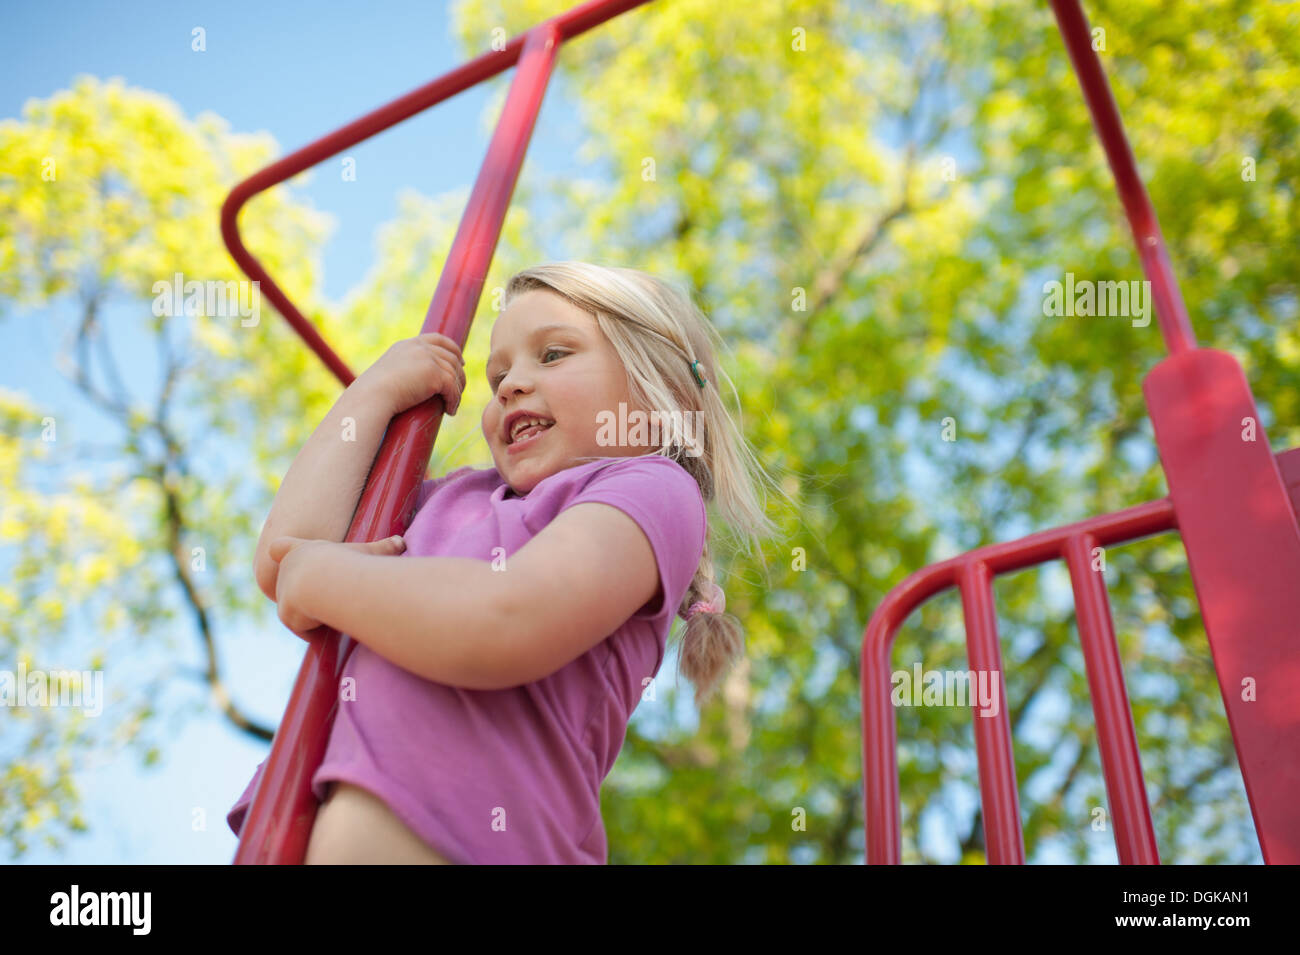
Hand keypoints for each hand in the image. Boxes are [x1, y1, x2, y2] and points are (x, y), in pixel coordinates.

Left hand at [268, 534, 407, 639]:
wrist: (328, 580)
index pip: (279, 547)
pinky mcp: (285, 614)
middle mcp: (286, 570)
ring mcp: (282, 592)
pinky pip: (303, 628)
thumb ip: (383, 549)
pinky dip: (316, 629)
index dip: (281, 551)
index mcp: (300, 550)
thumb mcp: (369, 553)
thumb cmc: (351, 562)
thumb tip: (402, 542)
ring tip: (336, 610)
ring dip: (315, 613)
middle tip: (333, 596)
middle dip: (309, 595)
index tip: (280, 556)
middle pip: (293, 584)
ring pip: (300, 609)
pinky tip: (330, 623)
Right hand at [353, 332, 466, 416]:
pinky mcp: (435, 374)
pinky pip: (452, 389)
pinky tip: (450, 411)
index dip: (453, 349)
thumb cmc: (374, 392)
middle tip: (460, 387)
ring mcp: (429, 359)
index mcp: (408, 345)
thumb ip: (402, 371)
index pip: (438, 339)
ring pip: (454, 374)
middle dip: (459, 373)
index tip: (461, 361)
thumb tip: (412, 383)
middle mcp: (420, 348)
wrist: (372, 396)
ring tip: (453, 404)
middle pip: (451, 357)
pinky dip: (454, 400)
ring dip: (457, 390)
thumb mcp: (389, 373)